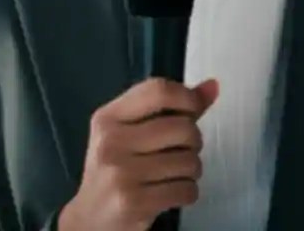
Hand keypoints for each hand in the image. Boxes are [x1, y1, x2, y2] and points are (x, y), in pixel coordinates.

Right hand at [58, 77, 219, 230]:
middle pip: (182, 127)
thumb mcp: (131, 133)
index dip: (187, 97)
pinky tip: (172, 192)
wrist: (90, 219)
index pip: (158, 91)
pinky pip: (186, 189)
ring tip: (174, 174)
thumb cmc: (115, 169)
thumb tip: (213, 86)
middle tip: (182, 151)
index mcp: (107, 118)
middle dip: (194, 141)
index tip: (194, 109)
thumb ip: (172, 109)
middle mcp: (111, 142)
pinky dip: (188, 192)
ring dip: (192, 170)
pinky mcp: (134, 202)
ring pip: (189, 161)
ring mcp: (121, 173)